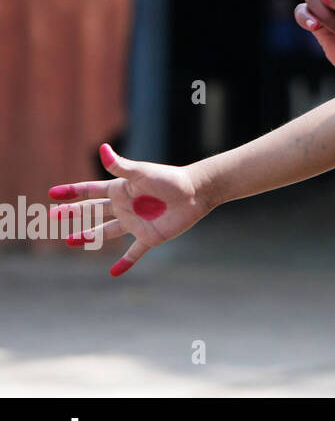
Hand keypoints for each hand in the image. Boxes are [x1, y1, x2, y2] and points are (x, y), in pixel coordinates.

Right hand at [48, 144, 211, 276]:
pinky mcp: (149, 237)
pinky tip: (115, 272)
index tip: (52, 193)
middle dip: (73, 213)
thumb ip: (120, 165)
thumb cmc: (170, 179)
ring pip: (106, 233)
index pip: (90, 191)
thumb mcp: (142, 172)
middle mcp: (125, 207)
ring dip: (88, 237)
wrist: (197, 192)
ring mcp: (135, 223)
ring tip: (71, 242)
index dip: (72, 192)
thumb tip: (102, 148)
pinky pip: (134, 252)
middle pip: (93, 211)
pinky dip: (126, 262)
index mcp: (121, 190)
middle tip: (52, 217)